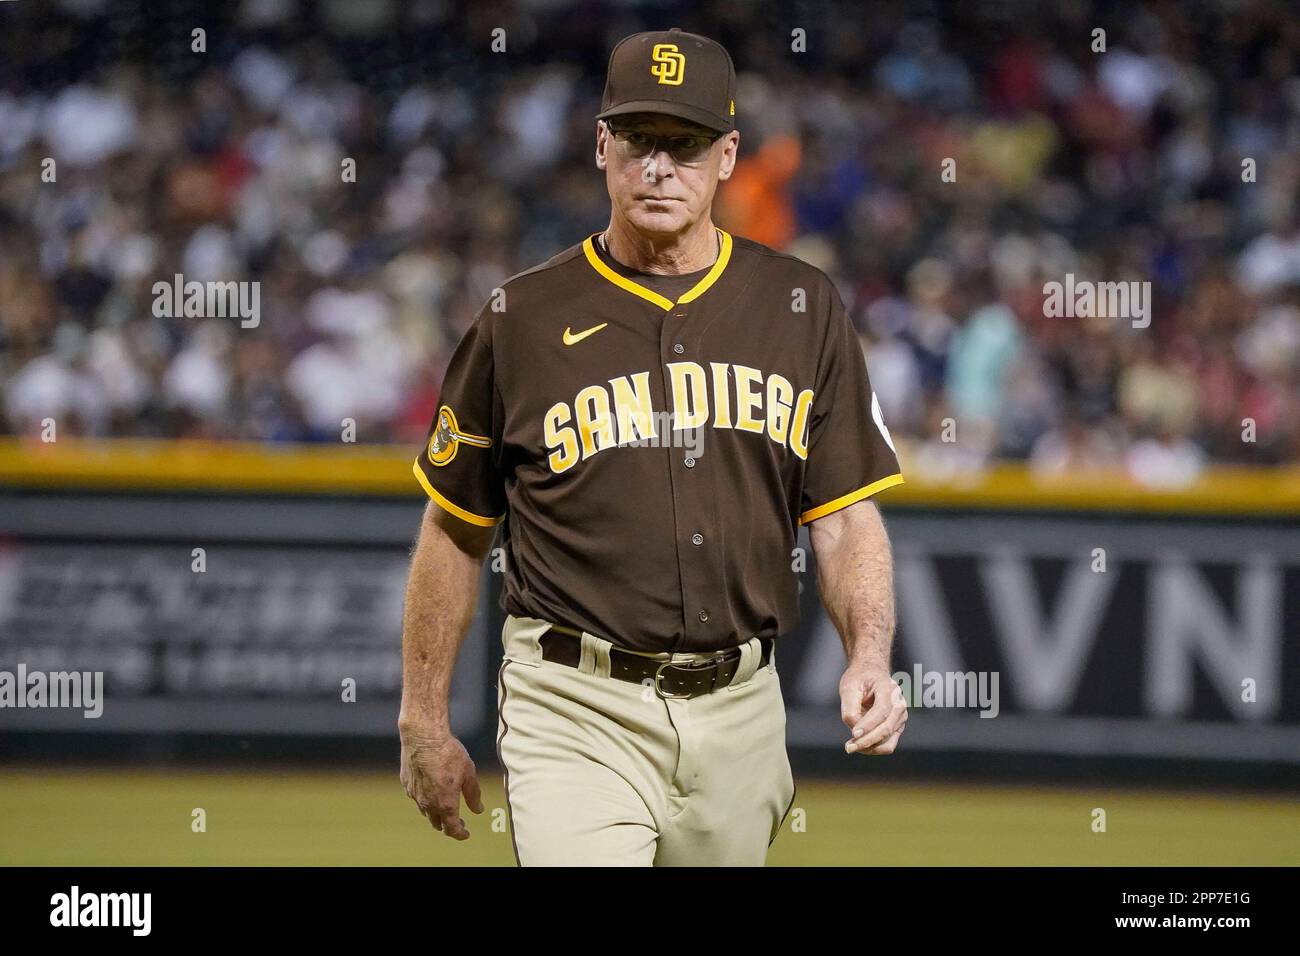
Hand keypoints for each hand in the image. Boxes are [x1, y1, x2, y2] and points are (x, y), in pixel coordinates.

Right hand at [399, 721, 484, 839]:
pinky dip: (425, 799)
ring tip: (444, 807)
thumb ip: (473, 795)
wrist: (423, 737)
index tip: (465, 834)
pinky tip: (430, 789)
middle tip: (458, 821)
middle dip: (448, 825)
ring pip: (426, 812)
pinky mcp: (407, 784)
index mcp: (446, 804)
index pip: (452, 829)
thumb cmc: (449, 753)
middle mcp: (428, 804)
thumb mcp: (468, 773)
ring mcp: (415, 795)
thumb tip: (478, 810)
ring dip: (436, 813)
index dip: (460, 834)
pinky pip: (417, 798)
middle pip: (438, 823)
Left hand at [838, 664, 906, 754]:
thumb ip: (850, 709)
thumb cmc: (859, 679)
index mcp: (889, 689)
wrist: (871, 674)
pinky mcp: (897, 727)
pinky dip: (874, 748)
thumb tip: (856, 733)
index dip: (868, 725)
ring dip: (869, 747)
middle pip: (886, 728)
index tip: (853, 734)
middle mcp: (899, 704)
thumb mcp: (849, 687)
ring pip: (888, 741)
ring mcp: (901, 717)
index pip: (882, 711)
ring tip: (851, 746)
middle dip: (867, 741)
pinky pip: (888, 745)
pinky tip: (859, 745)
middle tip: (849, 747)